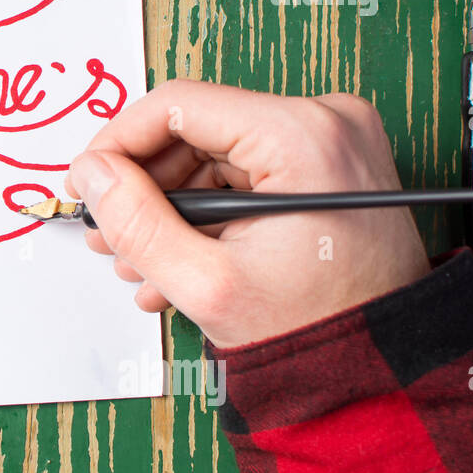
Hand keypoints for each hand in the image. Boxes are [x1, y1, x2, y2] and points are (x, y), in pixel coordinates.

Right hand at [65, 79, 429, 347]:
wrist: (388, 367)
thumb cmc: (320, 329)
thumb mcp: (205, 281)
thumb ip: (134, 221)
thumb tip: (90, 174)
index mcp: (302, 135)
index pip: (176, 105)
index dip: (116, 142)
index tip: (85, 180)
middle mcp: (325, 122)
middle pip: (194, 131)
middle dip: (143, 188)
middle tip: (107, 233)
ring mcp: (332, 141)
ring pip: (213, 155)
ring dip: (169, 208)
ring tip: (141, 261)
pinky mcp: (330, 164)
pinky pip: (244, 171)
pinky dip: (206, 212)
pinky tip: (180, 258)